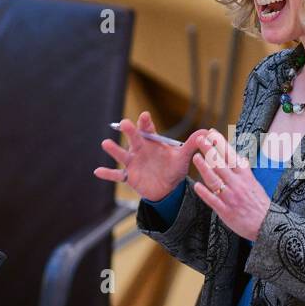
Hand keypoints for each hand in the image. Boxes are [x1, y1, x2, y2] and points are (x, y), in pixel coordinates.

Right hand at [94, 112, 209, 201]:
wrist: (167, 189)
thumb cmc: (173, 168)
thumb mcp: (183, 157)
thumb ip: (192, 144)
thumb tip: (207, 131)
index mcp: (152, 142)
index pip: (148, 129)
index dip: (146, 123)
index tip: (145, 117)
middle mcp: (140, 149)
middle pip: (134, 138)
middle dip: (129, 131)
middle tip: (125, 124)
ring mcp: (133, 162)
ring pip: (122, 155)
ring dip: (114, 150)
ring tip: (105, 144)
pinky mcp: (129, 176)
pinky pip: (117, 175)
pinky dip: (107, 173)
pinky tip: (97, 171)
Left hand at [191, 128, 270, 242]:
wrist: (267, 225)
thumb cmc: (259, 205)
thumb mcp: (254, 184)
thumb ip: (243, 172)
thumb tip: (237, 157)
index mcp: (245, 176)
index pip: (231, 155)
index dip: (221, 143)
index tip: (212, 133)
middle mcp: (238, 184)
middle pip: (221, 164)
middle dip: (210, 150)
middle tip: (200, 139)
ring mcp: (231, 197)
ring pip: (215, 180)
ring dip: (204, 168)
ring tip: (196, 157)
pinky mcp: (225, 211)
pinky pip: (213, 200)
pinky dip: (205, 193)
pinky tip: (197, 185)